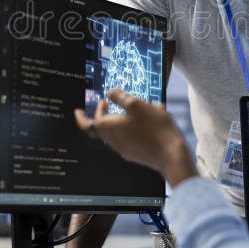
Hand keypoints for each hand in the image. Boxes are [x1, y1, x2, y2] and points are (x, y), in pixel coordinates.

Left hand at [74, 89, 196, 186]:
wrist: (170, 155)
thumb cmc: (153, 128)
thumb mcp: (136, 104)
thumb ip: (121, 97)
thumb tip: (110, 93)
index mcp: (107, 128)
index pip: (86, 124)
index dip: (81, 116)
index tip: (78, 110)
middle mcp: (112, 141)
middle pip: (102, 126)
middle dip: (104, 113)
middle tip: (106, 103)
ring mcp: (123, 149)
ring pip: (117, 130)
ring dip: (122, 118)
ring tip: (136, 106)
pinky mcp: (135, 154)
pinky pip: (129, 137)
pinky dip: (133, 126)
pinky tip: (150, 118)